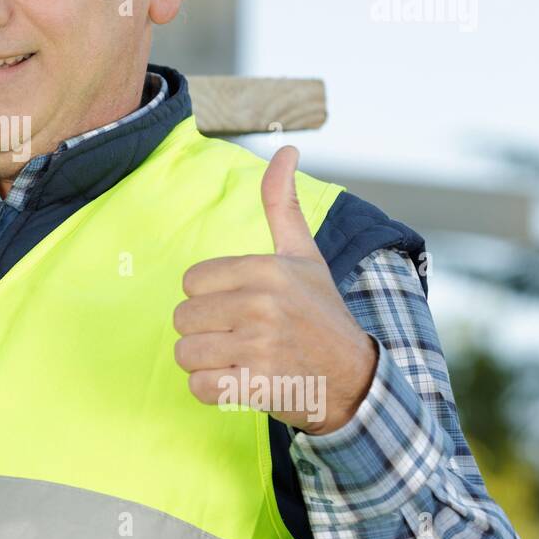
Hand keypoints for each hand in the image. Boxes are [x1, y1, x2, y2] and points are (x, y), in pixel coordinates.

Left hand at [172, 145, 377, 434]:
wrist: (355, 379)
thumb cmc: (320, 314)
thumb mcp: (304, 254)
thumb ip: (282, 204)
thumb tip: (287, 148)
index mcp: (266, 269)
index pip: (190, 282)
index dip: (209, 298)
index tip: (241, 307)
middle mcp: (262, 304)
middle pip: (183, 318)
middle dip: (206, 332)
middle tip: (241, 338)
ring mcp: (259, 346)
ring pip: (185, 353)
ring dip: (206, 362)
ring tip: (240, 359)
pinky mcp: (256, 386)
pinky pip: (198, 387)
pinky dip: (213, 390)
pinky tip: (240, 382)